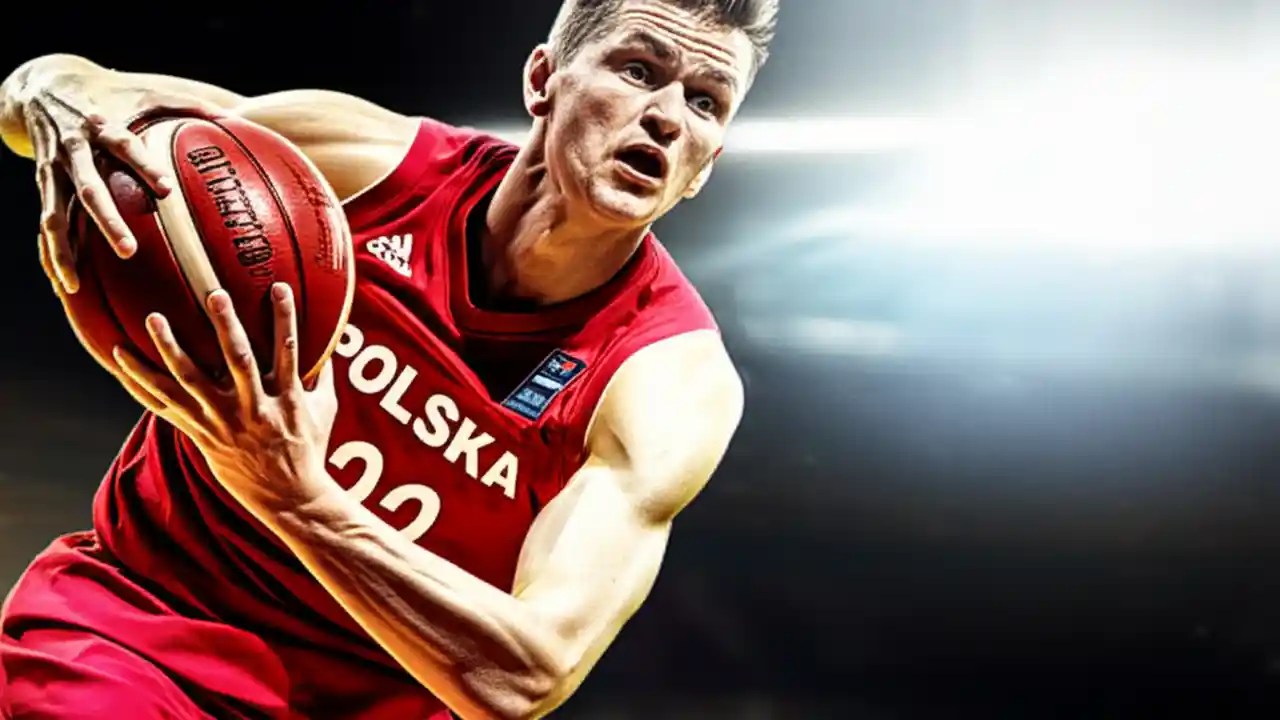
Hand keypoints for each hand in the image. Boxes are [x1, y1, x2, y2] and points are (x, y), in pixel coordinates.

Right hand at [21, 72, 209, 292]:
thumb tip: (237, 117)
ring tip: (77, 282)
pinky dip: (51, 253)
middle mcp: (74, 149)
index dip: (144, 166)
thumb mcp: (147, 92)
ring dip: (64, 249)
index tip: (167, 190)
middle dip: (107, 221)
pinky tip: (65, 283)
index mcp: (103, 126)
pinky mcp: (42, 184)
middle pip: (89, 188)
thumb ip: (190, 105)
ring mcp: (53, 169)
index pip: (125, 146)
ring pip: (55, 213)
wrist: (42, 84)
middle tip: (129, 251)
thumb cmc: (111, 93)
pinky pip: (46, 223)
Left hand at [113, 283, 338, 513]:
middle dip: (226, 327)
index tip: (280, 288)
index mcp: (286, 400)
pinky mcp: (200, 434)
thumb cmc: (308, 449)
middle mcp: (253, 409)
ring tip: (154, 319)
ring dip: (171, 348)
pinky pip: (164, 406)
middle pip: (237, 362)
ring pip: (191, 382)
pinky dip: (141, 382)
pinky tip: (122, 358)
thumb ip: (321, 373)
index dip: (284, 319)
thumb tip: (332, 334)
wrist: (288, 497)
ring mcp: (223, 423)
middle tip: (214, 295)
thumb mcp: (324, 410)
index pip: (288, 352)